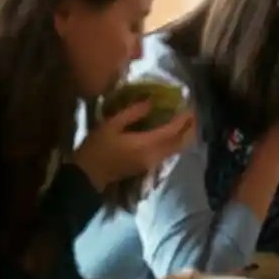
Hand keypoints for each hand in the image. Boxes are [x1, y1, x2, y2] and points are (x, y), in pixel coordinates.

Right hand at [73, 101, 194, 190]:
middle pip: (180, 143)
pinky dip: (175, 142)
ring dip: (184, 136)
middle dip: (190, 128)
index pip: (172, 131)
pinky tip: (171, 132)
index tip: (189, 106)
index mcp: (145, 144)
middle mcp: (154, 155)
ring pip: (176, 149)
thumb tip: (151, 102)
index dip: (183, 119)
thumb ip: (133, 113)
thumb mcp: (110, 125)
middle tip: (192, 113)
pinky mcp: (148, 167)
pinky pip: (168, 153)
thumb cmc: (96, 148)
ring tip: (184, 121)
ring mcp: (152, 163)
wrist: (87, 177)